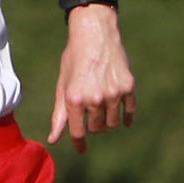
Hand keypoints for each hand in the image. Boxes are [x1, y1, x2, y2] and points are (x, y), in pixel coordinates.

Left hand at [49, 6, 136, 153]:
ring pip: (113, 123)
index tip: (81, 149)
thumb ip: (59, 114)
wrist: (95, 33)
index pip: (78, 132)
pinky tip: (123, 119)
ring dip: (107, 121)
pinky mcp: (128, 87)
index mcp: (75, 98)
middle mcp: (94, 98)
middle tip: (91, 114)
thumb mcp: (63, 84)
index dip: (79, 143)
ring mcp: (113, 93)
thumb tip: (54, 139)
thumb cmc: (74, 58)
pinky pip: (129, 111)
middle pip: (97, 129)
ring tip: (103, 109)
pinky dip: (126, 117)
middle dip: (93, 126)